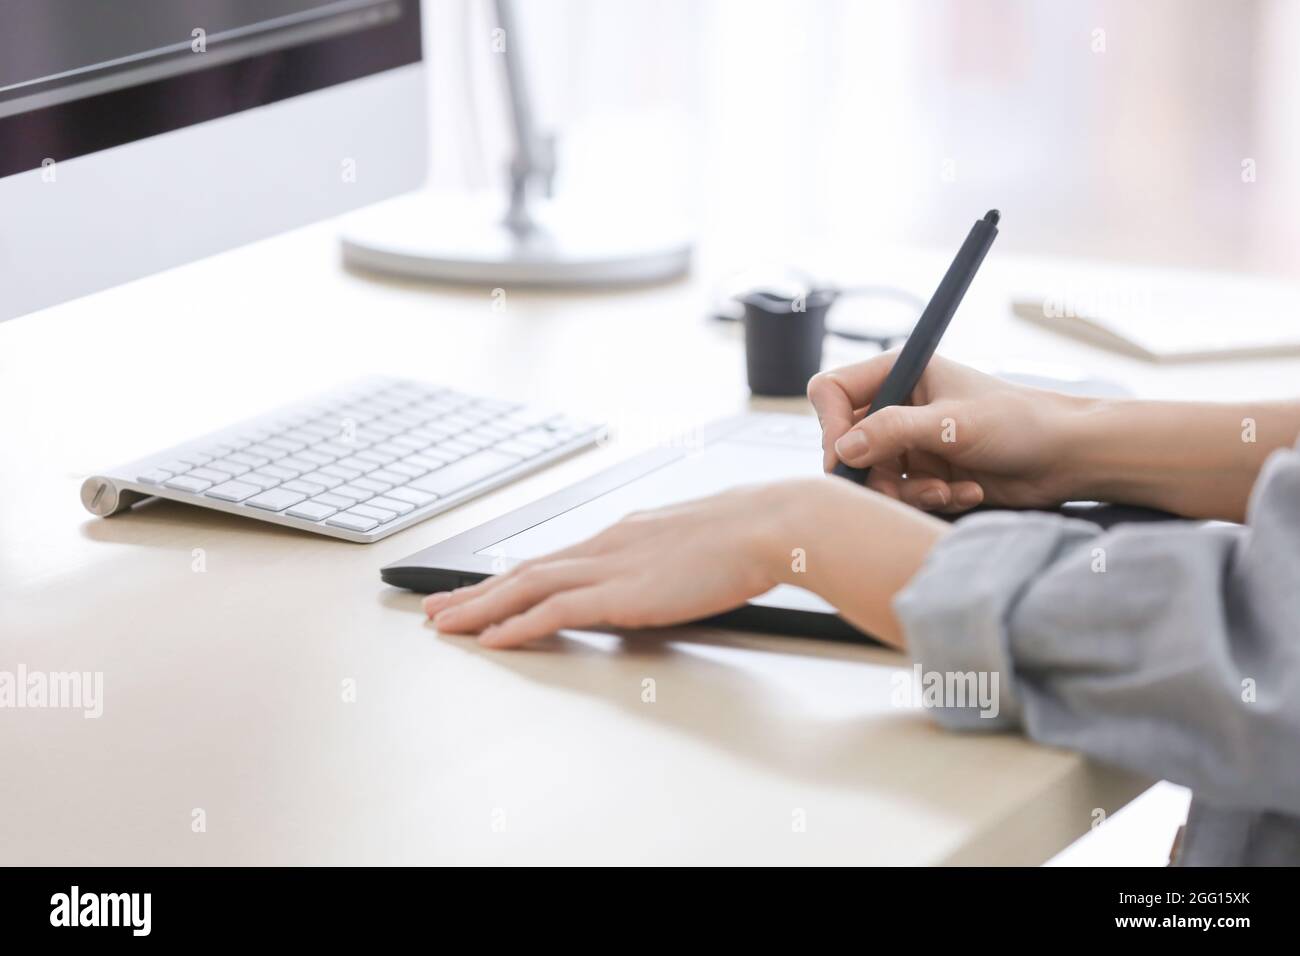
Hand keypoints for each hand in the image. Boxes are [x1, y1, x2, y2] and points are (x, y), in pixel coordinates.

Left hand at [422, 476, 948, 649]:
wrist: (770, 524)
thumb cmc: (747, 535)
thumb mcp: (695, 545)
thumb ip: (667, 561)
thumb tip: (663, 576)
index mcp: (621, 536)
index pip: (551, 559)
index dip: (509, 577)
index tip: (479, 589)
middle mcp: (604, 546)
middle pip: (524, 570)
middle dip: (475, 592)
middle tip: (437, 609)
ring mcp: (610, 567)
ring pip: (526, 587)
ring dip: (480, 607)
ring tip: (444, 625)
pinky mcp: (621, 593)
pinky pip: (553, 611)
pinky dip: (517, 624)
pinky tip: (492, 638)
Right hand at [807, 351, 1085, 512]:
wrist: (1068, 458)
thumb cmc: (1021, 422)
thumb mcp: (953, 423)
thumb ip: (893, 432)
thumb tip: (843, 450)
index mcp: (901, 373)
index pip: (832, 391)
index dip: (831, 425)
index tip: (846, 456)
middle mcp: (899, 406)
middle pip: (847, 442)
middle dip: (873, 471)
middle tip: (894, 490)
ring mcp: (912, 442)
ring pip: (873, 475)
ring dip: (906, 492)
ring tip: (945, 491)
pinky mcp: (927, 474)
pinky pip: (902, 495)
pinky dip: (930, 499)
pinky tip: (966, 492)